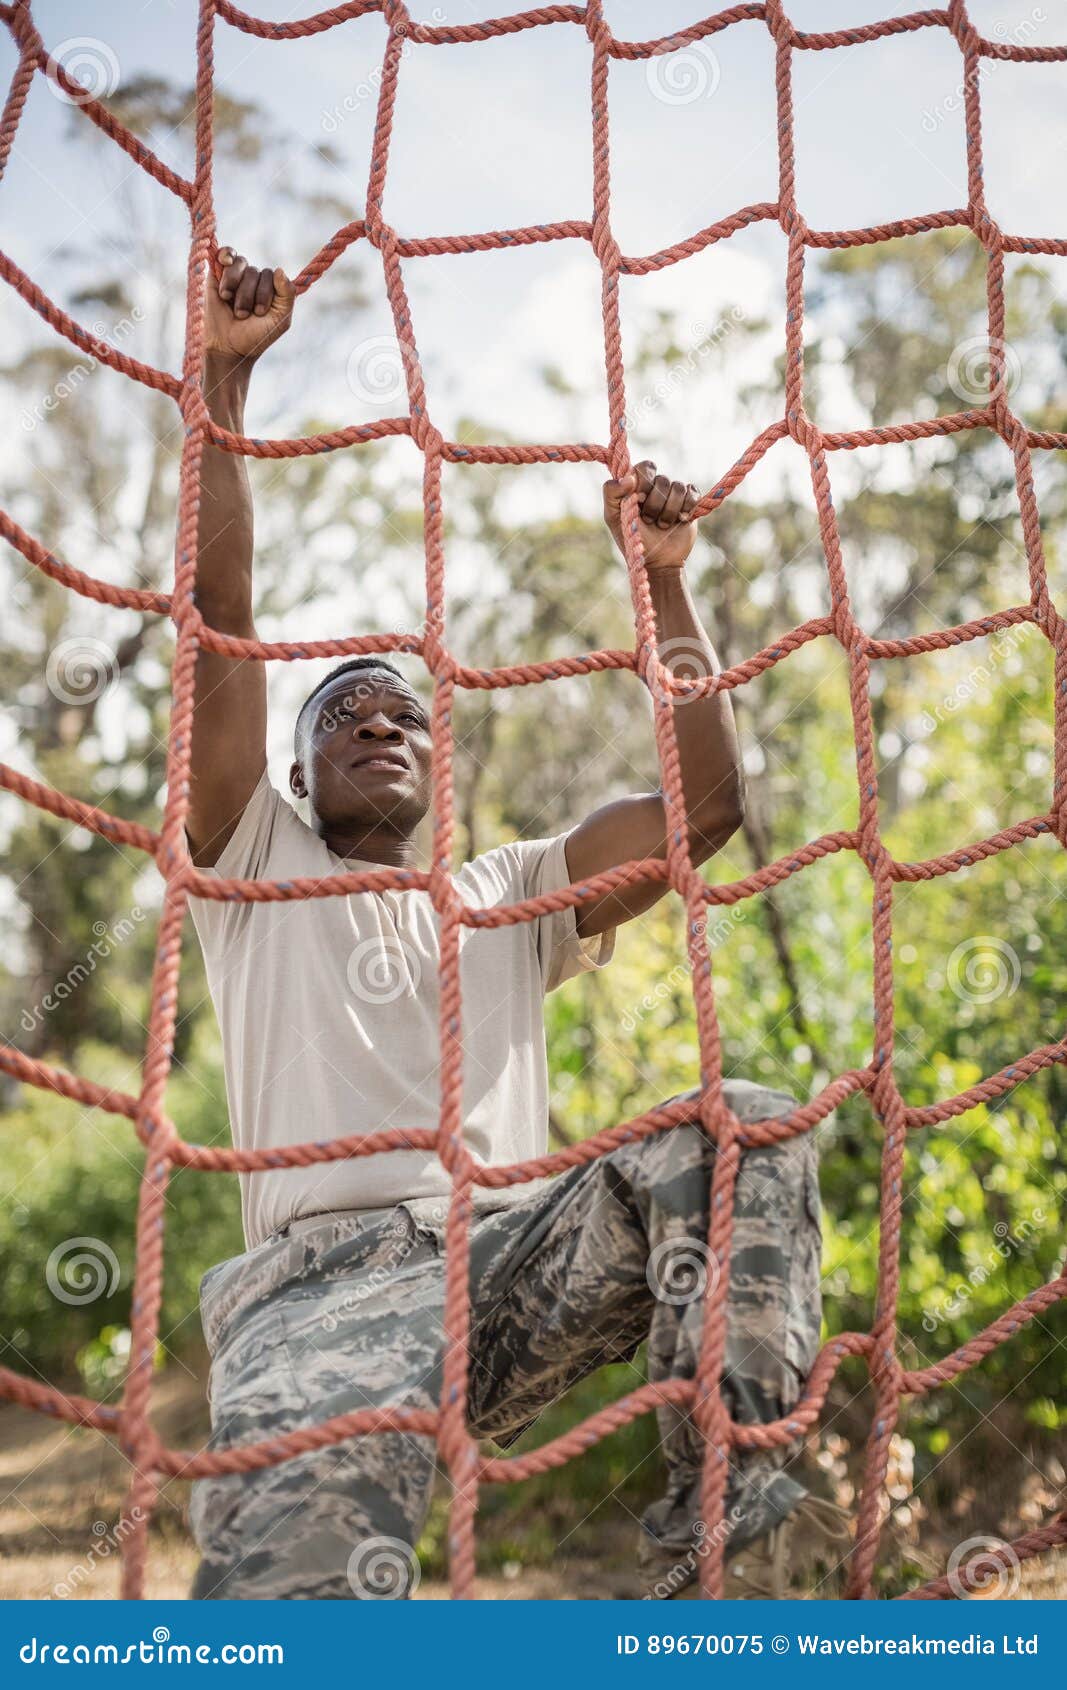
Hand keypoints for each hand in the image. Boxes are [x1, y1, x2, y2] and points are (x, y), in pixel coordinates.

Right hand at [205, 247, 294, 367]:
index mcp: (272, 289)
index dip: (265, 293)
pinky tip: (225, 261)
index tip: (260, 313)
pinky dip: (225, 254)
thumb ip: (287, 295)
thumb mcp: (281, 319)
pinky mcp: (217, 275)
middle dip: (247, 295)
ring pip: (239, 264)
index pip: (272, 275)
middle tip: (242, 314)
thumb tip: (280, 269)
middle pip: (254, 271)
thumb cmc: (256, 336)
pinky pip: (225, 254)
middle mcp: (255, 280)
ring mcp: (236, 276)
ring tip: (228, 300)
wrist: (229, 347)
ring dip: (233, 284)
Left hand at [603, 460, 699, 570]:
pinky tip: (680, 520)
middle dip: (655, 504)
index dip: (644, 482)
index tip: (638, 499)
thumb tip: (629, 477)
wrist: (657, 561)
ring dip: (669, 511)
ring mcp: (673, 495)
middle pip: (662, 479)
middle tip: (648, 520)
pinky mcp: (690, 503)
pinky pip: (692, 493)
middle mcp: (656, 487)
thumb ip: (611, 492)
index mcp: (637, 485)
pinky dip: (686, 508)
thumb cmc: (632, 539)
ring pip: (678, 487)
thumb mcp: (613, 517)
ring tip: (662, 525)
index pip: (645, 467)